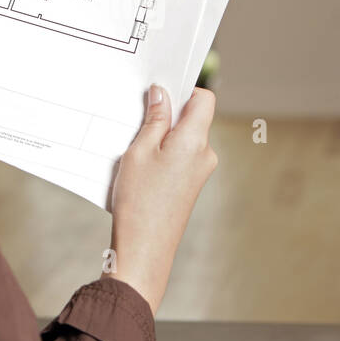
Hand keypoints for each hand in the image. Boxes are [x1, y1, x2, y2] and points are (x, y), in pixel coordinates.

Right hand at [105, 85, 216, 314]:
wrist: (144, 249)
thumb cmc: (139, 200)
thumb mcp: (139, 151)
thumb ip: (155, 119)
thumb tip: (162, 93)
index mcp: (196, 140)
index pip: (204, 99)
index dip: (184, 90)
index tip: (159, 92)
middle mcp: (205, 154)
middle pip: (193, 118)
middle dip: (167, 114)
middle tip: (138, 119)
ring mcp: (200, 172)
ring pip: (184, 139)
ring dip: (161, 136)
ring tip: (134, 148)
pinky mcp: (190, 186)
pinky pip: (180, 158)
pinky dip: (162, 154)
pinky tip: (139, 166)